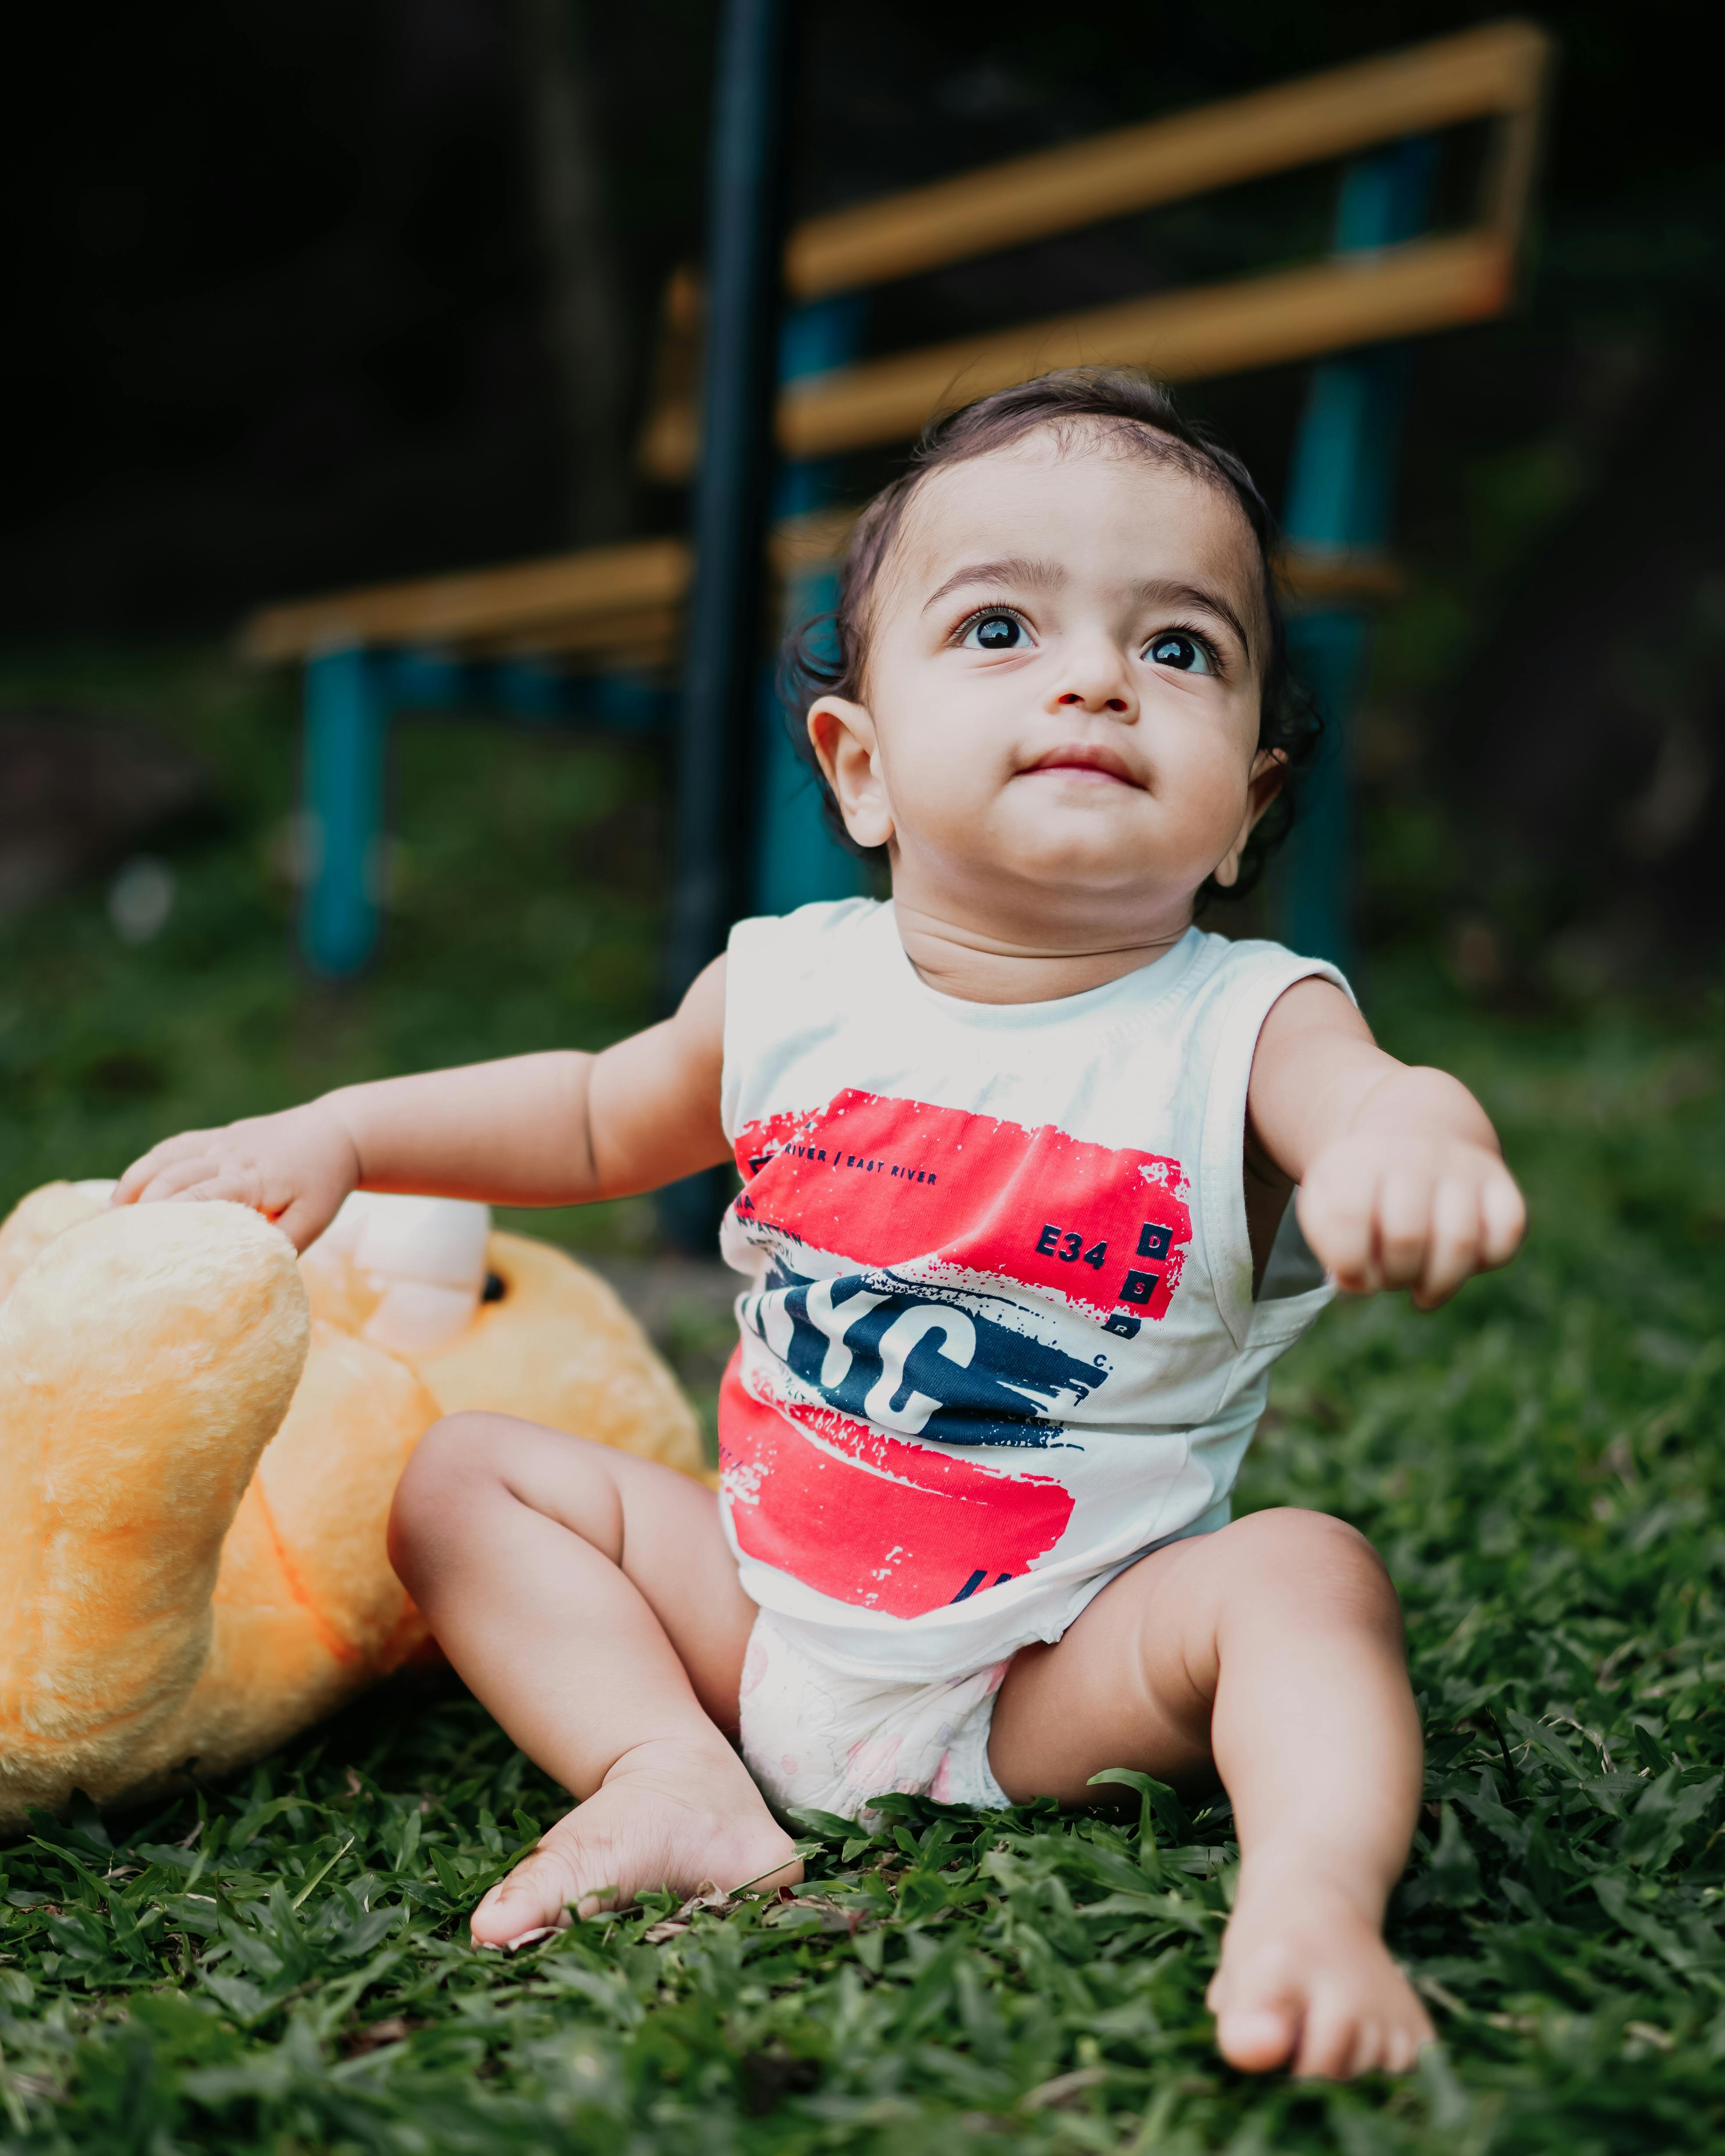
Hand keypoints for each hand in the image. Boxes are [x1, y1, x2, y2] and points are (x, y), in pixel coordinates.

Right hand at [111, 1101, 360, 1252]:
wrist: (337, 1134)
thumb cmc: (323, 1184)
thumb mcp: (313, 1221)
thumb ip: (280, 1245)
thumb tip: (246, 1274)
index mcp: (252, 1179)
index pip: (198, 1196)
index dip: (165, 1217)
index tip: (138, 1244)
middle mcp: (229, 1156)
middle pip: (171, 1177)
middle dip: (138, 1207)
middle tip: (109, 1240)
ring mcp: (219, 1142)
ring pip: (163, 1159)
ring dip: (131, 1186)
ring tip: (104, 1219)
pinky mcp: (215, 1136)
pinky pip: (171, 1148)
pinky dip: (144, 1167)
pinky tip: (125, 1192)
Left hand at [1295, 1131, 1524, 1309]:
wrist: (1413, 1135)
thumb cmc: (1363, 1189)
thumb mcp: (1325, 1203)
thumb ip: (1328, 1244)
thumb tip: (1354, 1283)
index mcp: (1360, 1159)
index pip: (1349, 1215)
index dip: (1349, 1263)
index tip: (1350, 1276)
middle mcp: (1415, 1155)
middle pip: (1406, 1237)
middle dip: (1394, 1276)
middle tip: (1389, 1278)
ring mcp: (1464, 1167)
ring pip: (1460, 1241)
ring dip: (1437, 1283)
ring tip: (1420, 1287)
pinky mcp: (1502, 1184)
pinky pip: (1506, 1234)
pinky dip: (1483, 1263)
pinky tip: (1457, 1265)